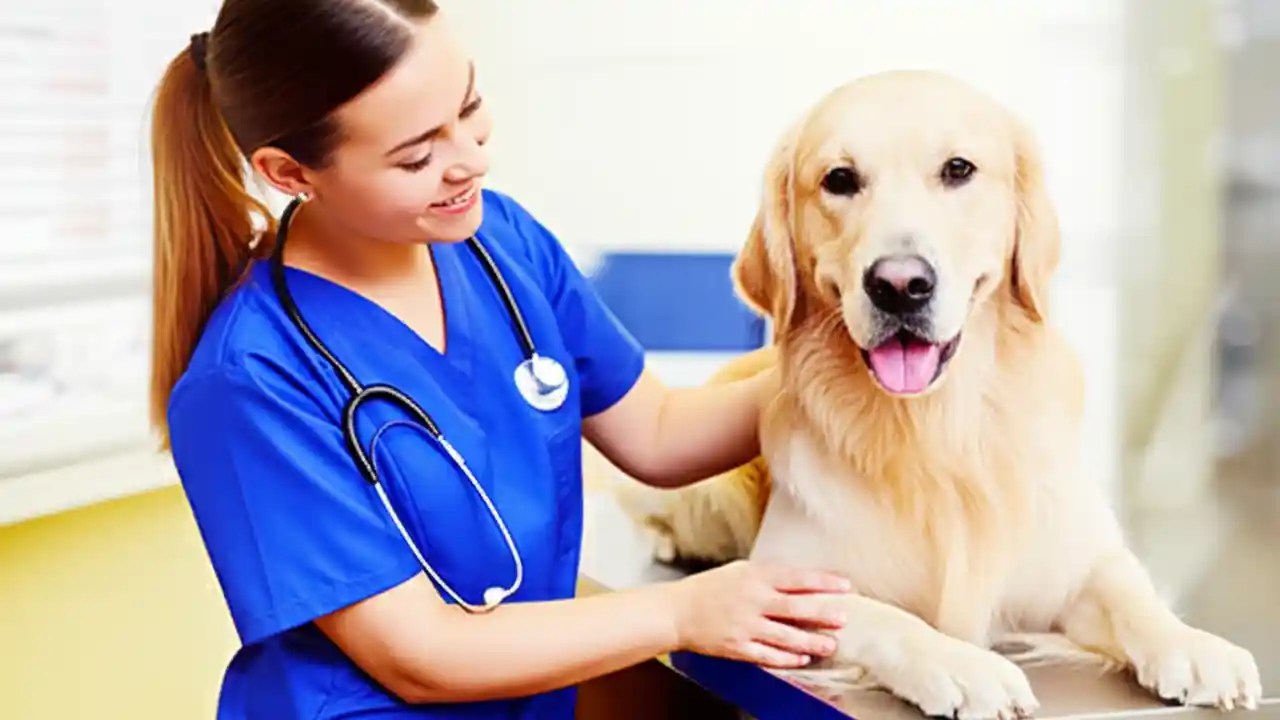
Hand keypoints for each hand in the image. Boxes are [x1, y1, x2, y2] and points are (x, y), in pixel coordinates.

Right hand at [662, 560, 850, 667]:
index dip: (824, 583)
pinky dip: (788, 659)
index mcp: (755, 577)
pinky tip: (802, 659)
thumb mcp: (740, 571)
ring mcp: (746, 626)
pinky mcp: (738, 647)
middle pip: (797, 609)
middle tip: (844, 618)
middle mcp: (753, 601)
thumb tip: (802, 582)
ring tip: (830, 645)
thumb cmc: (709, 588)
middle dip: (824, 614)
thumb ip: (769, 576)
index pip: (797, 579)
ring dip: (812, 642)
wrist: (677, 611)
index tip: (845, 586)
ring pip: (787, 637)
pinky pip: (769, 656)